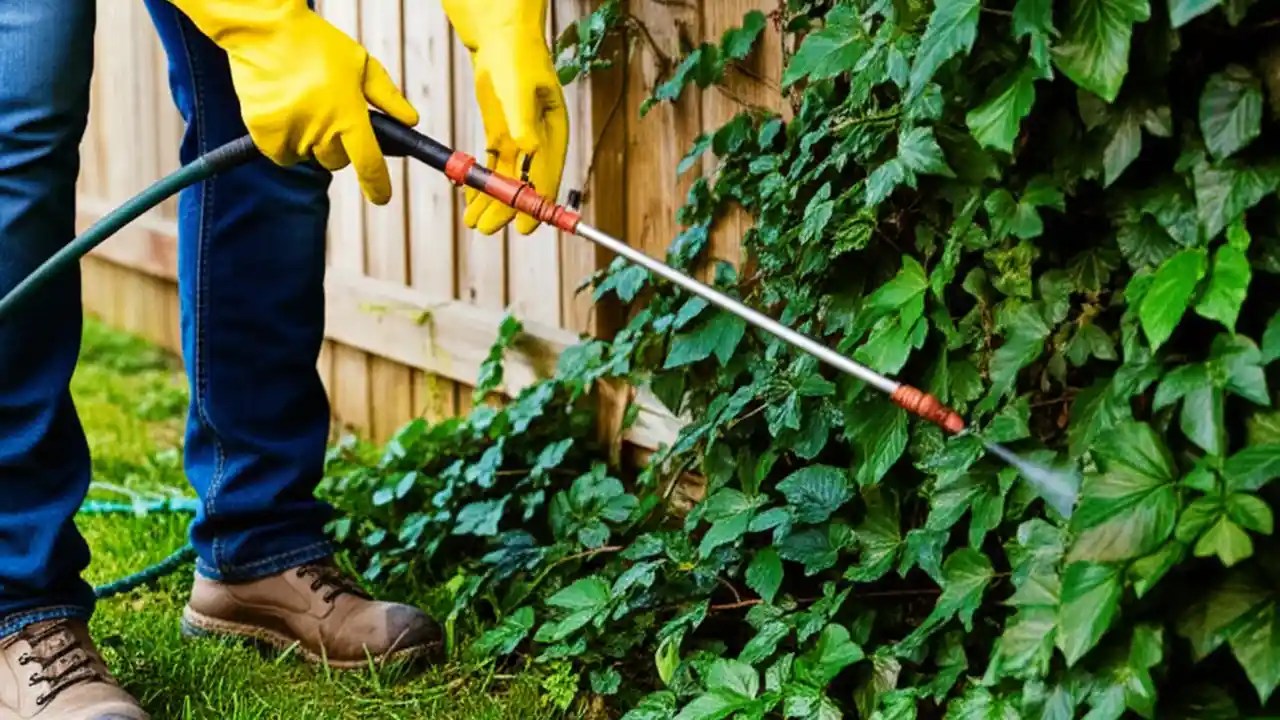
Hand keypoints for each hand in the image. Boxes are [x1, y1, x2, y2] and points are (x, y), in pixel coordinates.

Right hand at [168, 0, 418, 204]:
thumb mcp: (361, 64)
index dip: (378, 185)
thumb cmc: (317, 44)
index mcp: (348, 115)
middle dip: (339, 145)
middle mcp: (320, 129)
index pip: (369, 164)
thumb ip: (387, 97)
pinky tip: (286, 113)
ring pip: (309, 157)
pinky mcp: (264, 133)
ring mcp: (290, 133)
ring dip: (311, 142)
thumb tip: (411, 122)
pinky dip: (286, 142)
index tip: (381, 196)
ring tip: (305, 105)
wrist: (265, 29)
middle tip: (330, 114)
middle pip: (337, 161)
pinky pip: (282, 154)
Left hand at [443, 0, 569, 234]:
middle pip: (524, 182)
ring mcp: (518, 138)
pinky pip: (491, 165)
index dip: (535, 202)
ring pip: (505, 178)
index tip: (524, 226)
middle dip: (505, 208)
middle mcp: (538, 140)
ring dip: (490, 200)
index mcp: (553, 130)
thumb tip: (528, 149)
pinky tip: (469, 197)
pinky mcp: (500, 133)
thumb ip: (522, 119)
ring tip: (473, 223)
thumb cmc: (516, 57)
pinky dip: (481, 181)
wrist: (501, 38)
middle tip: (487, 229)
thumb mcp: (519, 88)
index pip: (546, 173)